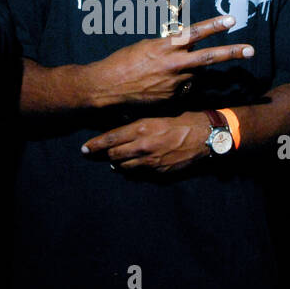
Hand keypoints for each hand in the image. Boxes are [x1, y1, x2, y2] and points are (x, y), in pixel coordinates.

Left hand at [81, 112, 212, 172]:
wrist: (205, 137)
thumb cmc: (183, 120)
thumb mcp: (158, 114)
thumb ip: (138, 120)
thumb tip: (121, 122)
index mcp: (140, 129)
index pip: (110, 139)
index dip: (94, 145)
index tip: (84, 149)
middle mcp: (142, 146)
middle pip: (113, 155)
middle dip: (103, 155)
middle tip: (95, 155)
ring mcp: (150, 162)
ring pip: (124, 167)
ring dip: (117, 164)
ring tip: (114, 161)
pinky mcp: (159, 173)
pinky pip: (139, 174)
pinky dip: (132, 171)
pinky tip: (131, 168)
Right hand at [87, 15, 253, 107]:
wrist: (107, 87)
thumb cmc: (123, 62)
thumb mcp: (147, 46)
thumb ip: (169, 46)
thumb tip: (186, 46)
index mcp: (166, 46)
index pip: (195, 33)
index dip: (214, 26)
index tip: (232, 20)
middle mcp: (173, 64)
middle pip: (209, 58)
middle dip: (232, 53)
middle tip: (251, 49)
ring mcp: (174, 83)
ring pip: (193, 75)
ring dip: (186, 72)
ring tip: (160, 73)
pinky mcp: (172, 98)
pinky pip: (183, 90)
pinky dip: (177, 87)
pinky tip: (159, 86)